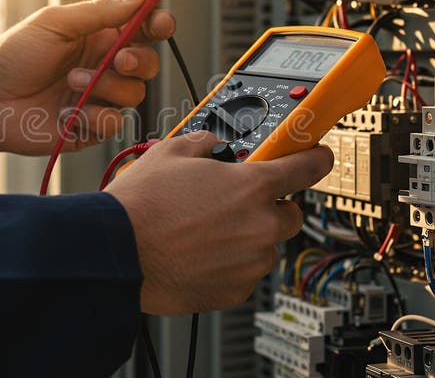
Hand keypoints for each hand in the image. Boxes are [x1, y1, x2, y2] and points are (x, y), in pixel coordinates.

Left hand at [0, 0, 174, 161]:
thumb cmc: (14, 56)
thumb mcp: (53, 24)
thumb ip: (98, 13)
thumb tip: (138, 0)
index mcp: (99, 38)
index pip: (143, 30)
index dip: (159, 25)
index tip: (162, 23)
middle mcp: (104, 67)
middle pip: (148, 64)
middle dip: (140, 60)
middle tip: (116, 58)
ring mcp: (100, 98)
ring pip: (134, 94)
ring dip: (104, 87)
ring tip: (69, 83)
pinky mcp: (91, 127)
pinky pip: (114, 123)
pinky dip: (91, 116)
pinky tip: (64, 112)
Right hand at [104, 131, 333, 315]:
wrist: (115, 253)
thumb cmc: (139, 205)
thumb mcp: (171, 152)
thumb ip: (205, 143)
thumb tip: (213, 144)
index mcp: (252, 185)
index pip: (307, 167)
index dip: (315, 159)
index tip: (318, 158)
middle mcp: (260, 225)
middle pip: (291, 214)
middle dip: (271, 207)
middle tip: (237, 203)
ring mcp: (250, 261)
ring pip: (265, 246)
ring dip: (247, 238)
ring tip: (205, 233)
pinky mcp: (235, 291)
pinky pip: (244, 273)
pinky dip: (230, 265)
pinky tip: (199, 255)